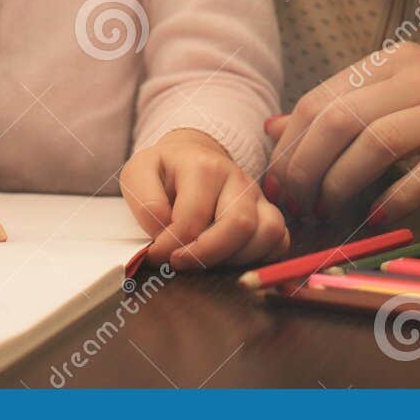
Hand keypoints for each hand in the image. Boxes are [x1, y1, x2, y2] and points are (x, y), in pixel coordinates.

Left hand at [119, 128, 289, 270]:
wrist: (191, 156)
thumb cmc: (165, 171)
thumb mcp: (139, 173)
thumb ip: (145, 202)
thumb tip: (164, 231)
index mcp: (204, 166)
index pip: (193, 219)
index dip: (170, 246)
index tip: (155, 255)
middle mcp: (238, 179)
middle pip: (239, 225)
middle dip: (206, 255)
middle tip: (180, 263)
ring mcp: (257, 196)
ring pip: (268, 233)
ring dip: (235, 258)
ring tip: (206, 260)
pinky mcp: (267, 212)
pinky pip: (280, 240)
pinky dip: (262, 257)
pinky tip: (232, 259)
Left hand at [266, 43, 419, 221]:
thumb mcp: (404, 97)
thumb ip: (342, 109)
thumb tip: (273, 128)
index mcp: (395, 61)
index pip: (320, 99)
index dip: (290, 145)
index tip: (278, 185)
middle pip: (339, 119)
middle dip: (307, 168)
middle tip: (298, 206)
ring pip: (377, 142)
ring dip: (341, 185)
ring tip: (330, 214)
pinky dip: (395, 199)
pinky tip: (377, 220)